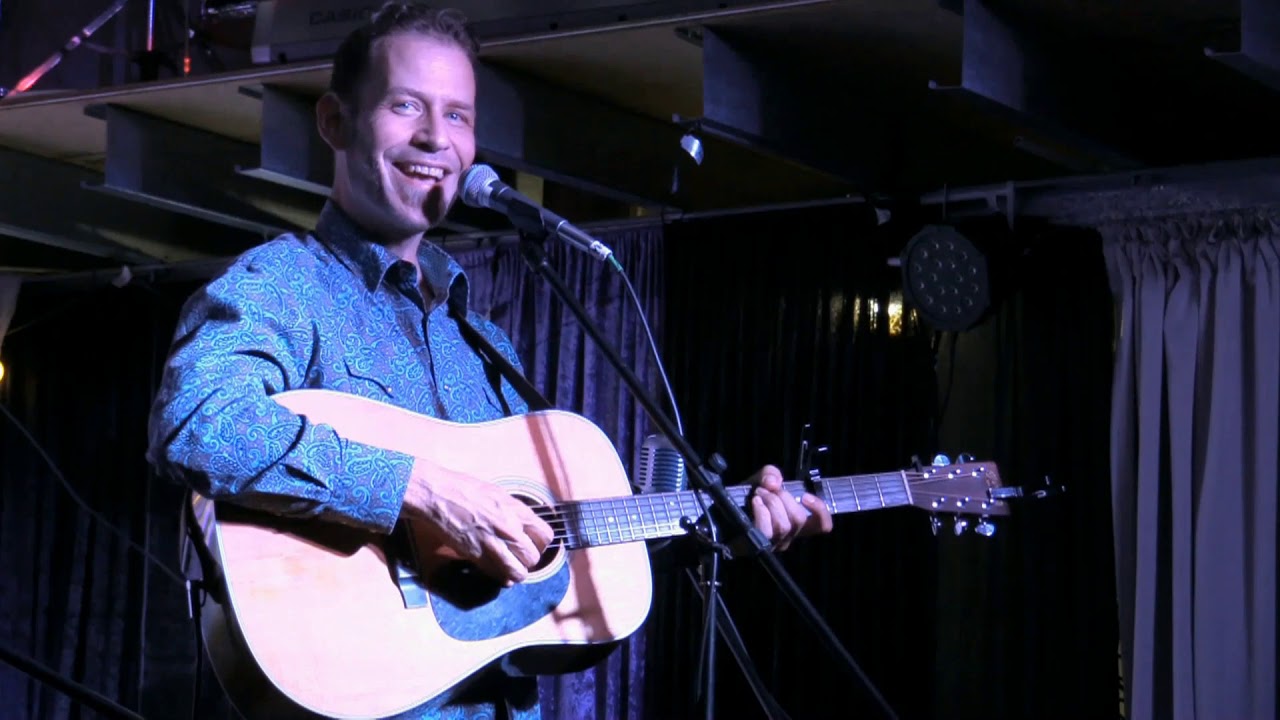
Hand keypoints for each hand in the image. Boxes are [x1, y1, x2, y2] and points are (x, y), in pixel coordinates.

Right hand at [401, 457, 552, 585]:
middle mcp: (509, 529)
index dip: (542, 542)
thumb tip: (522, 521)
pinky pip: (498, 576)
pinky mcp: (477, 556)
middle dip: (529, 559)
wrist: (437, 495)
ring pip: (519, 572)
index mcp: (517, 510)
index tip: (535, 542)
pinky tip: (499, 571)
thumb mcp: (497, 493)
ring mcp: (493, 545)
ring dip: (517, 572)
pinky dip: (501, 577)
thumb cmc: (462, 489)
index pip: (545, 535)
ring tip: (512, 567)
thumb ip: (513, 510)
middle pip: (534, 557)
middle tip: (521, 556)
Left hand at [747, 464, 832, 550]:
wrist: (718, 513)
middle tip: (765, 489)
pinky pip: (767, 530)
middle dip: (783, 498)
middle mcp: (788, 537)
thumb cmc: (744, 499)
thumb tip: (774, 482)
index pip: (822, 526)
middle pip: (799, 519)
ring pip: (784, 524)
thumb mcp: (760, 480)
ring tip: (757, 495)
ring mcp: (773, 544)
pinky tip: (754, 503)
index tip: (805, 496)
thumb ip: (771, 474)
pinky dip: (762, 512)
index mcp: (794, 523)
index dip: (821, 511)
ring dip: (770, 503)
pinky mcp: (757, 546)